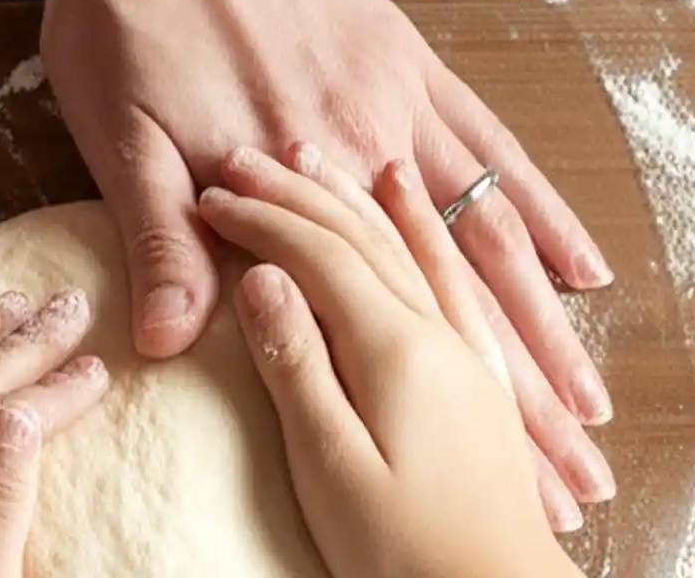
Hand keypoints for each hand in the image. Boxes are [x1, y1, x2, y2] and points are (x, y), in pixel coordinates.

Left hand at [24, 0, 612, 528]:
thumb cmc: (126, 18)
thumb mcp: (122, 137)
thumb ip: (164, 242)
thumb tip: (171, 344)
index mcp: (296, 179)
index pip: (382, 317)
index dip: (441, 406)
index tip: (489, 475)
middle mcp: (364, 150)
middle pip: (455, 292)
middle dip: (518, 390)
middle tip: (570, 467)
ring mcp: (395, 106)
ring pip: (488, 233)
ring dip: (543, 324)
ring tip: (590, 393)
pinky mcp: (406, 64)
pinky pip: (492, 147)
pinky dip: (538, 210)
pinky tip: (580, 260)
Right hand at [200, 147, 581, 576]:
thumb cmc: (402, 551)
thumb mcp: (329, 466)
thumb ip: (295, 365)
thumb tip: (259, 280)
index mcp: (396, 349)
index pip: (320, 254)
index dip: (262, 219)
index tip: (212, 196)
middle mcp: (438, 330)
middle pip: (364, 236)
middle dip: (301, 191)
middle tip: (248, 158)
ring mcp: (467, 348)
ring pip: (412, 244)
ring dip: (363, 195)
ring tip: (325, 156)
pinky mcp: (481, 371)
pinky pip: (456, 276)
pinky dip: (429, 232)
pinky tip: (420, 215)